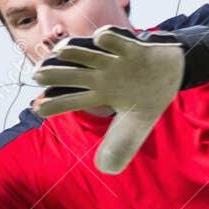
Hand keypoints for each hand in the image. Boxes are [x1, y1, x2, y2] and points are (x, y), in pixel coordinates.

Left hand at [32, 25, 189, 174]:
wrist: (172, 70)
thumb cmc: (146, 97)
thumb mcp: (134, 126)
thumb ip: (119, 146)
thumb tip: (105, 169)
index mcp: (99, 93)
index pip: (71, 100)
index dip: (54, 104)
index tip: (37, 108)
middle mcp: (101, 75)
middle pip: (72, 74)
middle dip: (54, 74)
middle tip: (37, 74)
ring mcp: (114, 60)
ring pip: (88, 54)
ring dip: (74, 51)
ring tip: (60, 50)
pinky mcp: (132, 47)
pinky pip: (117, 41)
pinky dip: (108, 39)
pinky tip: (100, 39)